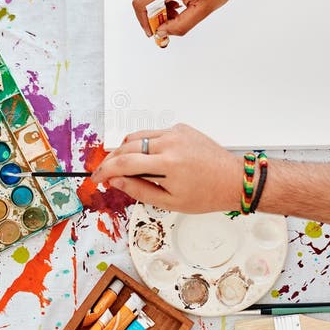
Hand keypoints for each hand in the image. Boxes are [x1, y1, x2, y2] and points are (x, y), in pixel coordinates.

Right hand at [91, 124, 240, 213]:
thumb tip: (116, 181)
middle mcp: (170, 143)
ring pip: (137, 136)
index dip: (105, 170)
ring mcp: (176, 132)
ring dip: (124, 150)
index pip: (125, 163)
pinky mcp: (181, 128)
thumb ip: (139, 190)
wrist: (233, 180)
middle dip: (111, 160)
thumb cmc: (206, 194)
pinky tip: (146, 158)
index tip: (96, 178)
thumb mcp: (171, 202)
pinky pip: (154, 134)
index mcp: (168, 164)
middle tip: (104, 173)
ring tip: (120, 166)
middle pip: (127, 146)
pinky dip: (144, 144)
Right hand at [132, 0, 244, 40]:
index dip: (144, 22)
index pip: (141, 4)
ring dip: (156, 7)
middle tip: (165, 24)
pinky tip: (175, 3)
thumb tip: (162, 31)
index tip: (153, 32)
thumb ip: (180, 25)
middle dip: (150, 16)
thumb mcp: (202, 10)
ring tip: (175, 13)